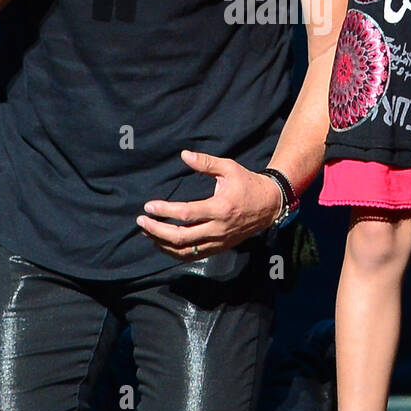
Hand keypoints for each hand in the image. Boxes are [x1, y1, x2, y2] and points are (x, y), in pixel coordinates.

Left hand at [135, 149, 284, 259]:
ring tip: (147, 232)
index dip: (165, 211)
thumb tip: (184, 154)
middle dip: (158, 231)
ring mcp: (219, 241)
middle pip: (182, 237)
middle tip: (141, 221)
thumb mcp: (229, 168)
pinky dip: (175, 252)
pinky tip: (162, 244)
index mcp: (220, 208)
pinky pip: (194, 255)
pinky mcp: (219, 247)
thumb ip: (206, 163)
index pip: (186, 214)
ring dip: (163, 244)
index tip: (148, 206)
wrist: (269, 205)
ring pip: (185, 251)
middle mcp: (218, 228)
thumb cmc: (247, 183)